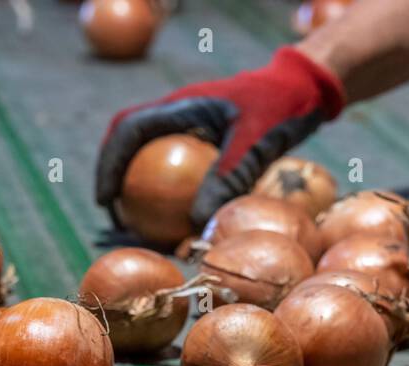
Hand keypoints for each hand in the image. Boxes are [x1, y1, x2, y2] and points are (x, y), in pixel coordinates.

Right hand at [96, 47, 344, 229]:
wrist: (303, 91)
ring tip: (140, 230)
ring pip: (152, 162)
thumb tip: (197, 225)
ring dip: (141, 192)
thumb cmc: (280, 109)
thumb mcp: (253, 143)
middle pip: (130, 148)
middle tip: (116, 221)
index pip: (128, 131)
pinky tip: (181, 230)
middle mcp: (179, 117)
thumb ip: (227, 178)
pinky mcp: (207, 147)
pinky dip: (174, 199)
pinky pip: (182, 174)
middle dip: (116, 182)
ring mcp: (191, 131)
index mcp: (180, 107)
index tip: (105, 199)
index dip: (109, 165)